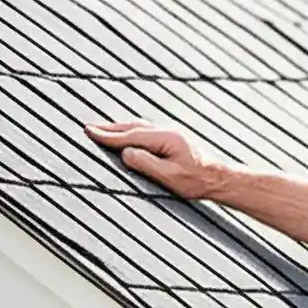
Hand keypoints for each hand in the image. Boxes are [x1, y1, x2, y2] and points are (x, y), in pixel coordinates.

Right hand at [84, 120, 217, 199]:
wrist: (218, 179)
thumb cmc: (196, 180)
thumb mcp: (168, 176)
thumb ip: (145, 163)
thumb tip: (125, 152)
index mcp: (166, 138)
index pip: (130, 135)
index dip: (108, 134)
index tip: (89, 132)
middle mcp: (168, 131)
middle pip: (133, 127)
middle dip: (110, 128)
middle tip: (89, 129)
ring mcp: (171, 134)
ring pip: (140, 127)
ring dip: (120, 128)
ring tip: (103, 131)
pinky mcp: (173, 139)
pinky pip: (146, 131)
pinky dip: (132, 131)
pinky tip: (127, 136)